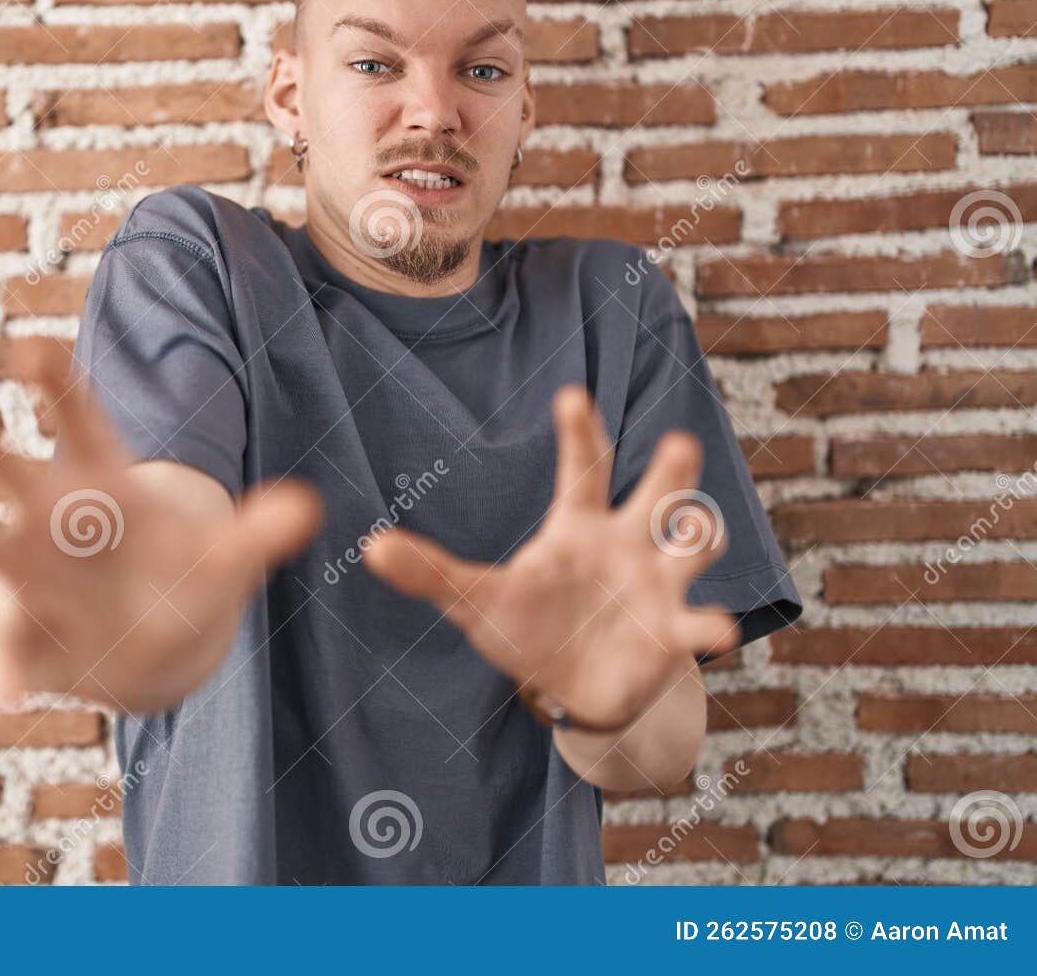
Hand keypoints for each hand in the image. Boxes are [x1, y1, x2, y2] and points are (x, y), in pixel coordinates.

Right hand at [0, 339, 323, 712]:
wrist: (149, 649)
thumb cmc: (177, 582)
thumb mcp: (223, 561)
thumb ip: (256, 534)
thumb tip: (310, 506)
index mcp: (99, 484)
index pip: (74, 420)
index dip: (51, 381)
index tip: (27, 346)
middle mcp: (48, 521)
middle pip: (4, 469)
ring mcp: (25, 578)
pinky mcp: (21, 639)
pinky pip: (3, 650)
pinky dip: (3, 671)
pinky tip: (9, 695)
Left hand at [363, 385, 739, 730]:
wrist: (572, 687)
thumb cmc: (526, 626)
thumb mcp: (473, 600)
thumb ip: (429, 572)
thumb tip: (370, 548)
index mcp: (578, 525)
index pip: (584, 469)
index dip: (579, 433)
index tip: (570, 395)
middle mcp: (627, 543)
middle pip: (659, 490)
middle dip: (673, 468)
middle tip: (678, 441)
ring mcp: (657, 585)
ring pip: (693, 544)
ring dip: (700, 535)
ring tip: (693, 529)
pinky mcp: (672, 633)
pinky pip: (698, 623)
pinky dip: (710, 626)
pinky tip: (713, 628)